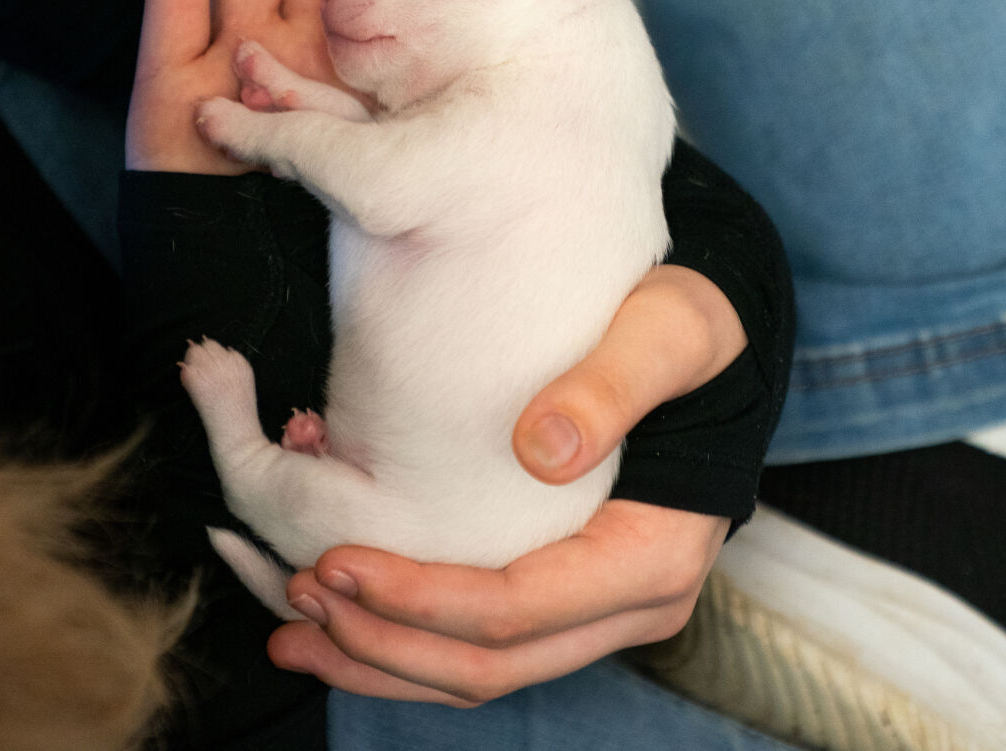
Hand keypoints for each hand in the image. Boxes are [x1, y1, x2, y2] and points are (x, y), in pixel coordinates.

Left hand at [270, 264, 749, 705]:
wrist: (714, 351)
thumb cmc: (688, 335)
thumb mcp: (668, 333)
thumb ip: (613, 384)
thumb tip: (542, 449)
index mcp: (653, 557)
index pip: (517, 608)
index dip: (419, 597)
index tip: (336, 562)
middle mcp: (628, 606)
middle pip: (488, 664)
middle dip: (381, 640)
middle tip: (296, 593)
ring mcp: (594, 613)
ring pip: (475, 673)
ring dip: (377, 659)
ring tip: (291, 629)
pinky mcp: (560, 597)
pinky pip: (475, 645)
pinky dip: (400, 640)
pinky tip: (335, 621)